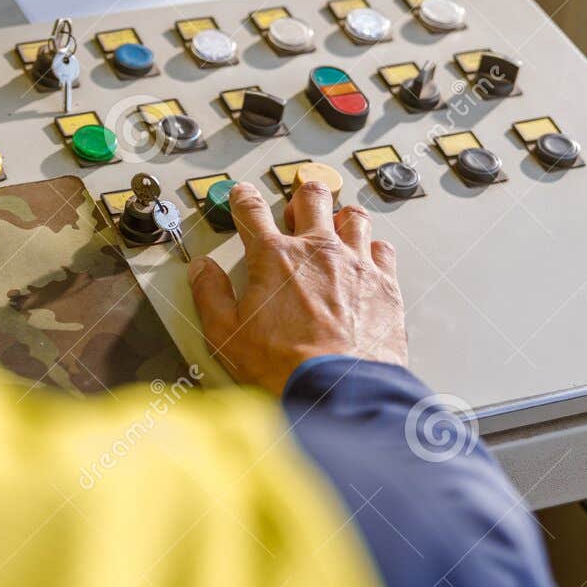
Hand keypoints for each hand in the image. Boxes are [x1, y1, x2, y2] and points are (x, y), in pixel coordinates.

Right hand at [187, 181, 407, 393]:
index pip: (252, 211)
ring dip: (340, 217)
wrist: (340, 391)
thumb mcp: (226, 333)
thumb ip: (211, 294)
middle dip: (300, 197)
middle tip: (295, 209)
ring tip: (334, 225)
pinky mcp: (384, 284)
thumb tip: (202, 271)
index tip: (243, 196)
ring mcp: (355, 264)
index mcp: (273, 257)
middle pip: (311, 197)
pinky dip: (373, 248)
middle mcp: (317, 251)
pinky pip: (382, 249)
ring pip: (352, 216)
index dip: (243, 198)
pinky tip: (367, 256)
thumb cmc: (286, 367)